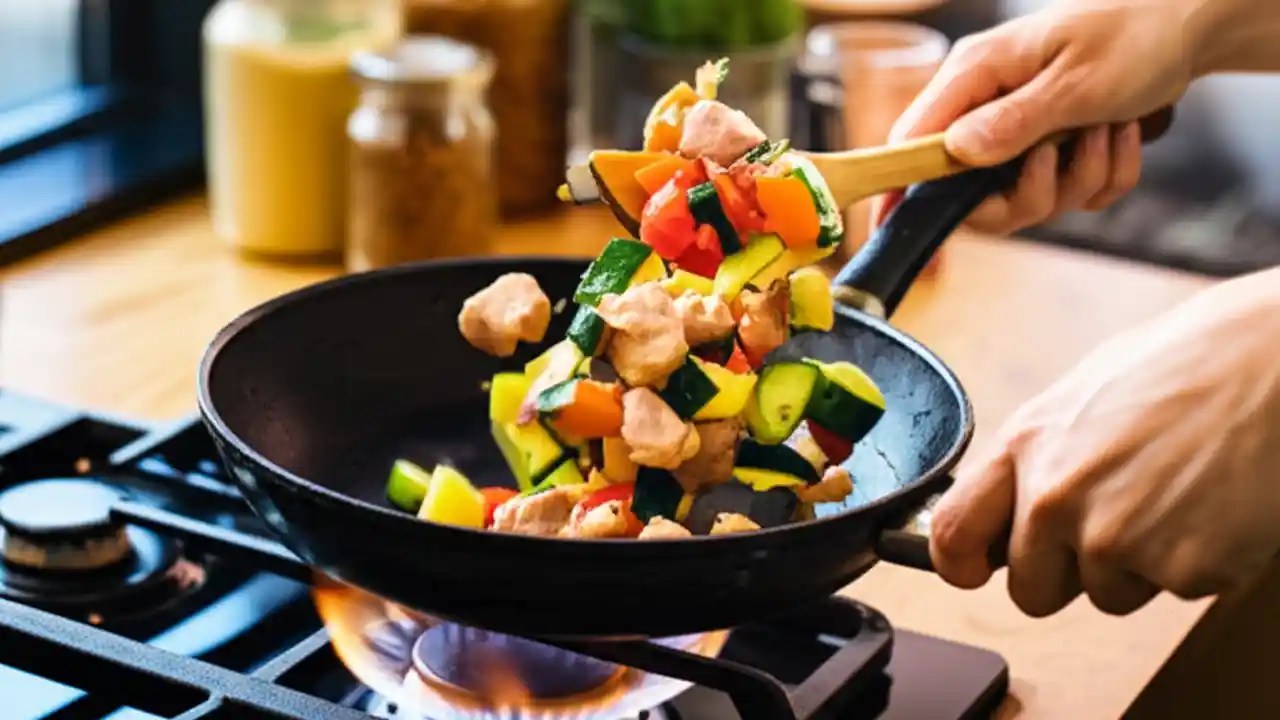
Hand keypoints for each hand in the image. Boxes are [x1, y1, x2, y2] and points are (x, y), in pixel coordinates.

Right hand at [877, 0, 1200, 232]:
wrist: (1189, 25)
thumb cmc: (1133, 34)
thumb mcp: (1077, 80)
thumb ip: (1014, 121)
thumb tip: (955, 154)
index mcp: (975, 75)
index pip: (912, 139)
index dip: (900, 187)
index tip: (893, 226)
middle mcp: (986, 107)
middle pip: (968, 192)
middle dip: (1027, 193)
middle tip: (1061, 161)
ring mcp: (1019, 132)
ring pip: (1025, 200)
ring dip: (1079, 178)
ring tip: (1109, 129)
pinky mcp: (1052, 151)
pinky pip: (1068, 195)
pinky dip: (1104, 176)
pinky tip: (1122, 134)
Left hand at [930, 268, 1279, 615]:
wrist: (1278, 360)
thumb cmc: (1188, 364)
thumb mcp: (1081, 396)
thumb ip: (1036, 456)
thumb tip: (1007, 504)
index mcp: (1025, 446)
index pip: (953, 537)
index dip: (960, 564)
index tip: (974, 569)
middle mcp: (1058, 498)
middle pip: (1030, 591)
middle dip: (1067, 572)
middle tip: (1115, 520)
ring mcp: (1117, 538)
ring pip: (1106, 595)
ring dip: (1137, 564)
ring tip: (1175, 494)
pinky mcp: (1181, 568)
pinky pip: (1172, 591)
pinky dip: (1194, 562)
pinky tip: (1211, 506)